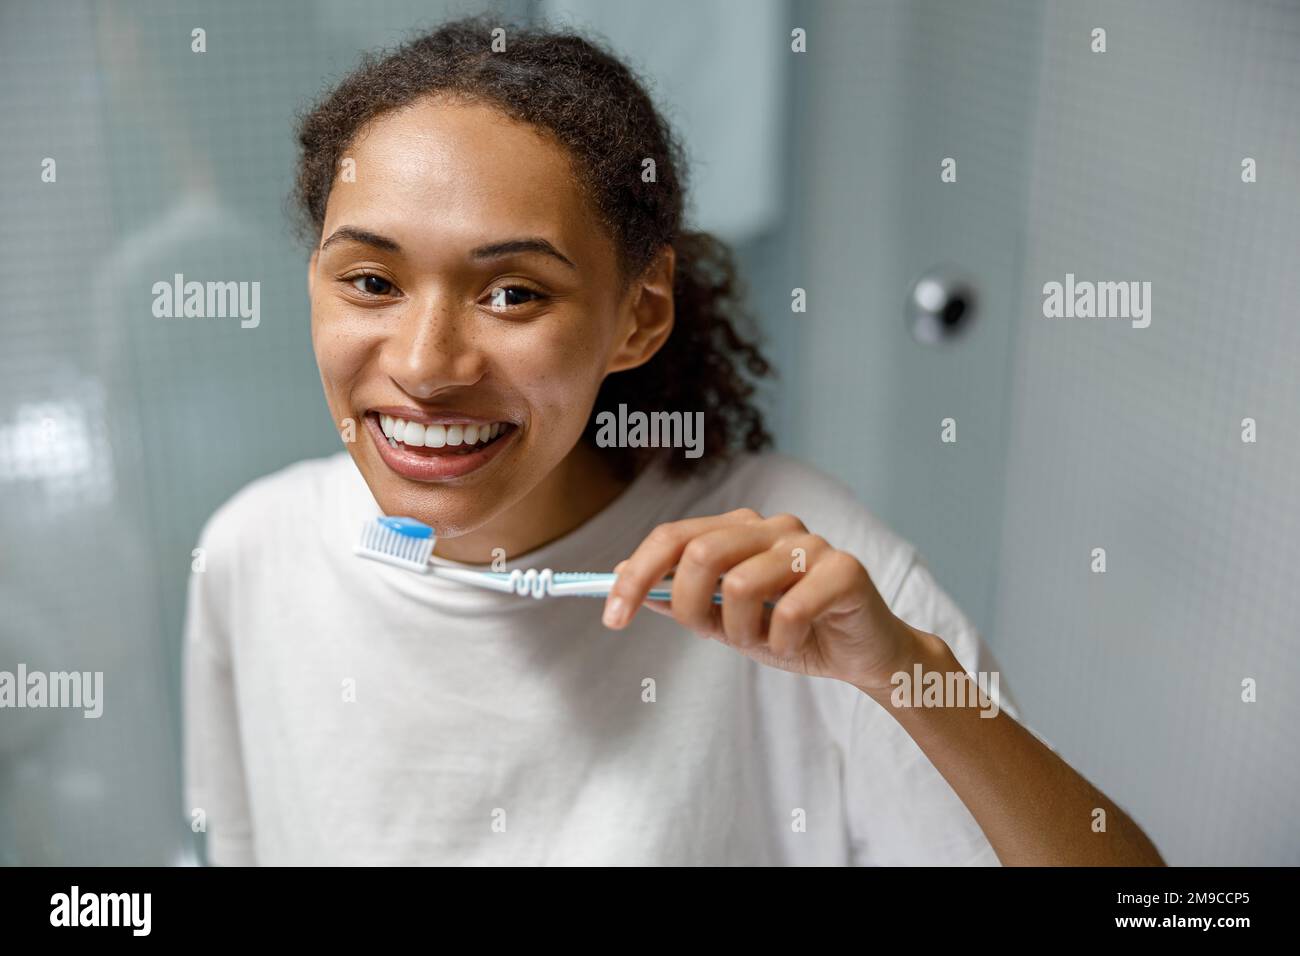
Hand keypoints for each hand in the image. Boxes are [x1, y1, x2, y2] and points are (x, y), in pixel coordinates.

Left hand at [602, 508, 921, 690]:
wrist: (864, 655)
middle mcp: (773, 526)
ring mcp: (810, 543)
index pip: (673, 536)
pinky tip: (797, 645)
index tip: (611, 618)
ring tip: (766, 641)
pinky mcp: (845, 569)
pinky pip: (789, 611)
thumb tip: (619, 578)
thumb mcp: (726, 621)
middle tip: (712, 636)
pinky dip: (782, 643)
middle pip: (700, 552)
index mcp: (740, 529)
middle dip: (689, 605)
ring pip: (741, 585)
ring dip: (743, 631)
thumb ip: (679, 599)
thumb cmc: (794, 632)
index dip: (635, 576)